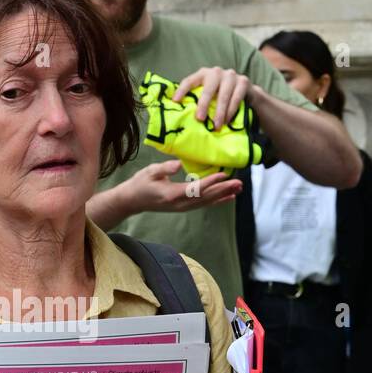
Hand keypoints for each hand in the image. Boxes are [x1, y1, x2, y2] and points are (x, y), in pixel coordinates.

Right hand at [120, 162, 242, 213]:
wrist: (133, 201)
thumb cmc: (141, 183)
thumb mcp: (150, 172)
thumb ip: (164, 168)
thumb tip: (178, 165)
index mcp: (173, 194)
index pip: (195, 189)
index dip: (210, 182)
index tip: (223, 175)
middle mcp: (181, 204)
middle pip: (206, 197)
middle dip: (223, 190)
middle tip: (239, 183)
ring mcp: (183, 207)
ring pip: (207, 202)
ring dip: (223, 195)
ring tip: (238, 189)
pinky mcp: (184, 207)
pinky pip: (204, 205)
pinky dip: (217, 201)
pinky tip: (229, 197)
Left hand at [173, 67, 252, 130]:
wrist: (247, 92)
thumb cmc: (221, 95)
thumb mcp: (209, 93)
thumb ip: (197, 99)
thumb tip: (180, 114)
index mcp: (203, 74)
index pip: (190, 80)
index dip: (182, 90)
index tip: (175, 102)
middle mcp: (216, 72)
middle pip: (208, 89)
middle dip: (203, 105)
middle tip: (199, 119)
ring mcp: (230, 76)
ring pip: (223, 96)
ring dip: (219, 113)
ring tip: (216, 126)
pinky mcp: (243, 82)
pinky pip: (236, 98)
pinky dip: (231, 111)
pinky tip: (227, 121)